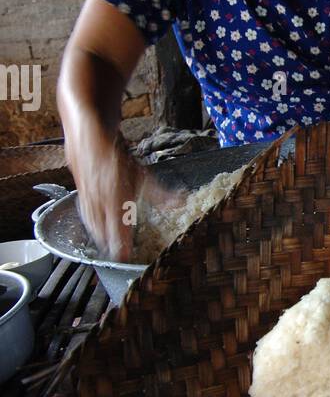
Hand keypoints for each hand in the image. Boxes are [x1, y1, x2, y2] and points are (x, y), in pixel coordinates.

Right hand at [68, 133, 173, 261]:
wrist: (88, 140)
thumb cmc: (116, 158)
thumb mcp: (142, 175)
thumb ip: (160, 194)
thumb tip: (181, 202)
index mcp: (115, 198)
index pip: (119, 228)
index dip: (121, 244)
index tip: (125, 256)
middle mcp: (100, 201)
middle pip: (104, 230)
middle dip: (109, 245)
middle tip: (117, 257)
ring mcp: (87, 199)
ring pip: (92, 224)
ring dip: (99, 238)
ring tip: (106, 249)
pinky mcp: (80, 195)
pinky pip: (85, 215)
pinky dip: (90, 225)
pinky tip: (93, 230)